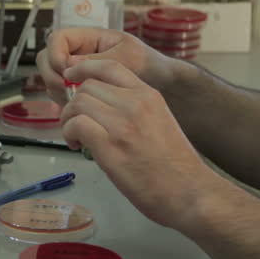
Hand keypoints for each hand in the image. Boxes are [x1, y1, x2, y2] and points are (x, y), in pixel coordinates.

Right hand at [36, 28, 179, 104]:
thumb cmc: (152, 67)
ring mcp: (78, 75)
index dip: (55, 54)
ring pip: (52, 80)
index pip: (57, 39)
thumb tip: (69, 65)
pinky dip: (65, 104)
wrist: (166, 90)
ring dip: (57, 92)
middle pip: (47, 60)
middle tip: (65, 92)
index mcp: (91, 39)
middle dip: (51, 76)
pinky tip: (79, 114)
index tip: (65, 71)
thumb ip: (99, 61)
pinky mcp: (80, 93)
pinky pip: (62, 96)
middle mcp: (80, 55)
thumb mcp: (128, 58)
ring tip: (74, 105)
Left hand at [59, 58, 217, 229]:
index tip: (71, 78)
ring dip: (68, 119)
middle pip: (87, 86)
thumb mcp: (159, 121)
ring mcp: (122, 124)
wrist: (190, 192)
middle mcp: (135, 103)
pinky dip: (68, 134)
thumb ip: (133, 109)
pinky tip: (77, 146)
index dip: (83, 68)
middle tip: (74, 122)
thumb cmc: (175, 165)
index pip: (109, 66)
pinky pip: (75, 125)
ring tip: (76, 137)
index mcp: (148, 95)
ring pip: (78, 103)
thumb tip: (101, 109)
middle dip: (73, 102)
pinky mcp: (110, 146)